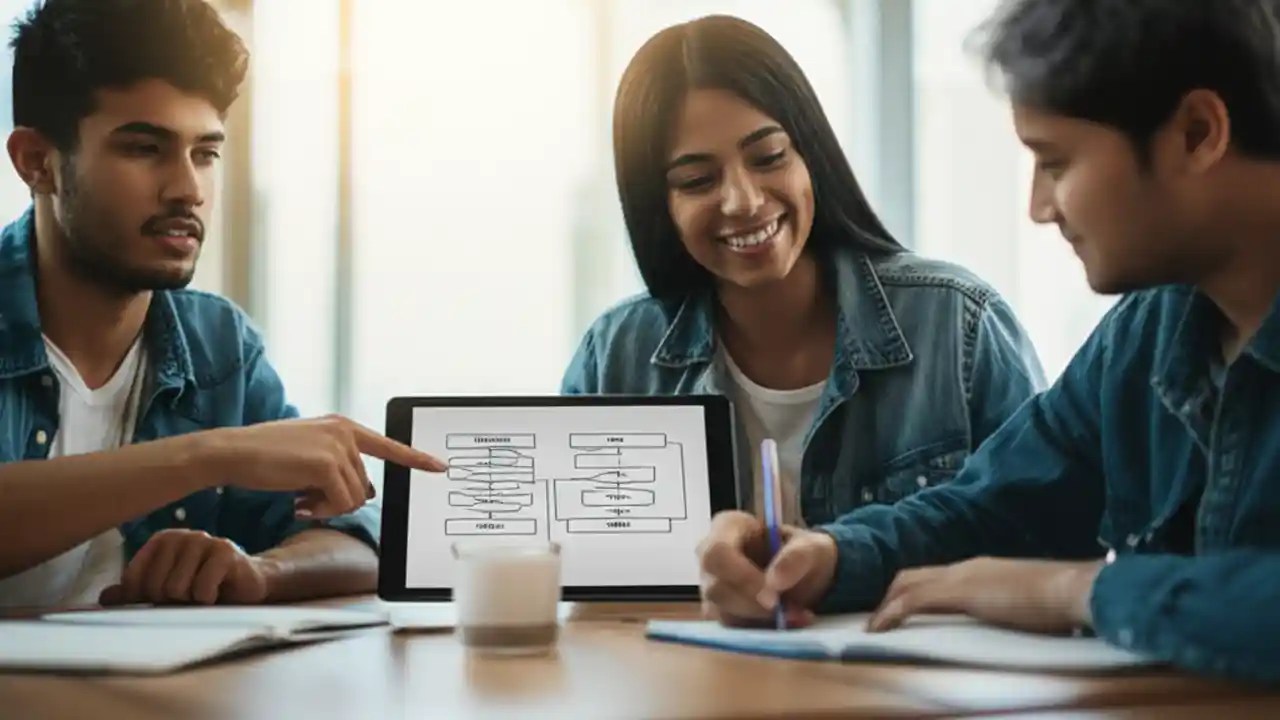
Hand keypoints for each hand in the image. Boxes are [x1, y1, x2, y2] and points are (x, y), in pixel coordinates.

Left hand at [99, 530, 275, 605]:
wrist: (248, 584)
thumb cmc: (203, 586)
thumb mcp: (166, 589)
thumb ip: (135, 592)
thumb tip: (104, 597)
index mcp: (161, 541)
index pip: (133, 580)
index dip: (146, 599)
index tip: (165, 598)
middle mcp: (181, 535)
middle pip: (155, 586)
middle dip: (172, 601)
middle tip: (190, 596)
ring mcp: (204, 540)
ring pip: (176, 589)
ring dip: (191, 601)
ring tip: (204, 593)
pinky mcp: (226, 551)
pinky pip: (201, 590)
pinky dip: (207, 600)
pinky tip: (218, 592)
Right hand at [196, 414, 445, 518]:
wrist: (232, 452)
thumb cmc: (265, 457)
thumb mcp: (309, 458)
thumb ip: (339, 469)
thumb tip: (365, 495)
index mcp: (342, 427)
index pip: (388, 445)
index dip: (415, 458)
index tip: (439, 466)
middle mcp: (345, 432)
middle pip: (365, 485)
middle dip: (338, 500)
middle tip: (307, 500)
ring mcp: (338, 446)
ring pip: (354, 498)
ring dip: (328, 508)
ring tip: (300, 500)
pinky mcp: (327, 463)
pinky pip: (341, 503)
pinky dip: (323, 512)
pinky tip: (298, 504)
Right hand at [696, 510, 837, 626]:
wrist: (807, 575)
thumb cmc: (803, 552)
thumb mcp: (811, 547)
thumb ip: (796, 558)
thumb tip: (774, 582)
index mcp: (728, 527)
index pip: (717, 552)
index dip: (741, 578)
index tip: (774, 597)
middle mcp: (711, 556)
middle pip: (715, 587)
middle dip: (752, 605)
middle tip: (788, 613)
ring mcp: (711, 585)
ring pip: (720, 611)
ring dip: (758, 621)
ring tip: (794, 617)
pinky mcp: (718, 611)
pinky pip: (728, 628)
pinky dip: (757, 632)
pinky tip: (784, 625)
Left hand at [866, 557, 1102, 633]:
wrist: (1071, 589)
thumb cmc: (1058, 601)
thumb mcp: (1024, 605)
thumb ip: (1008, 609)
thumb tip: (1008, 624)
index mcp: (979, 570)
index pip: (933, 576)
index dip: (910, 592)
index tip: (898, 610)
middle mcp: (964, 567)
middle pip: (912, 576)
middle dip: (890, 596)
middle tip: (876, 620)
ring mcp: (960, 577)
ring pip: (907, 585)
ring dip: (886, 606)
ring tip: (872, 628)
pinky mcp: (959, 591)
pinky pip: (913, 601)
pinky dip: (892, 613)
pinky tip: (879, 630)